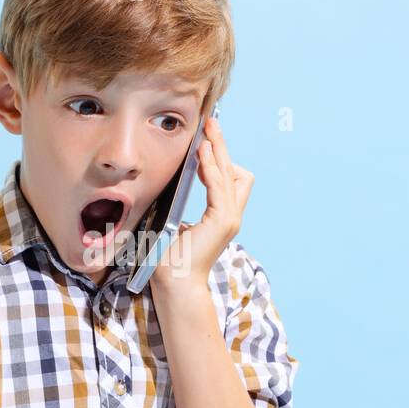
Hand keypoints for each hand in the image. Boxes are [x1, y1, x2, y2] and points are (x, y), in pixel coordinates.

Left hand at [150, 116, 253, 295]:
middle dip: (222, 146)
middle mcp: (231, 216)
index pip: (232, 179)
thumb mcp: (178, 227)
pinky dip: (211, 167)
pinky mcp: (222, 221)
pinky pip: (220, 186)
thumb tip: (171, 188)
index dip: (222, 158)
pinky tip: (202, 153)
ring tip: (207, 131)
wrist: (176, 284)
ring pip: (231, 174)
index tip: (207, 139)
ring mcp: (230, 219)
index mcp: (222, 217)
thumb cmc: (173, 260)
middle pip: (237, 171)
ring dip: (218, 150)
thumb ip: (184, 209)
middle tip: (211, 123)